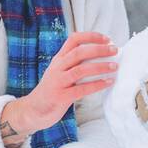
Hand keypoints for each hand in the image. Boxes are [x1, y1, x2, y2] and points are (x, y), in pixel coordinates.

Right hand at [1, 32, 116, 147]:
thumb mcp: (58, 72)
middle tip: (115, 50)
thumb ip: (72, 63)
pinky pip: (81, 89)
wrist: (33, 110)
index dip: (91, 36)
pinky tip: (108, 82)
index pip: (73, 40)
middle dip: (99, 49)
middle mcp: (57, 68)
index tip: (106, 39)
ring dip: (100, 66)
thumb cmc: (51, 90)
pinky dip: (96, 85)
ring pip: (81, 69)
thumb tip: (97, 55)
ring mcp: (58, 82)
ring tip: (114, 66)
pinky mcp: (61, 97)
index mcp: (58, 59)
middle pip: (79, 52)